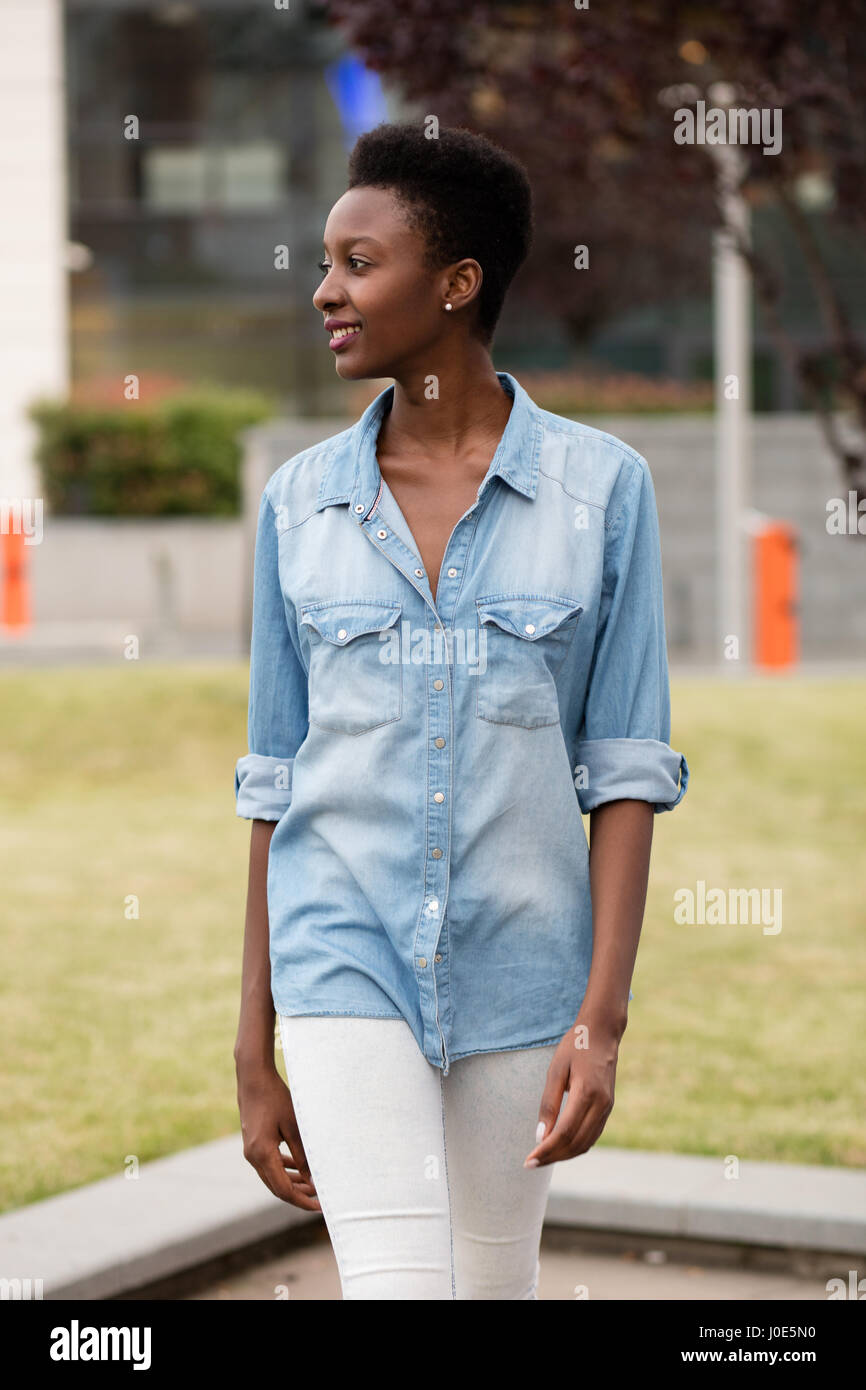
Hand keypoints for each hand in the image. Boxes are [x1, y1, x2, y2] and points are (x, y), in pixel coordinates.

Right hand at [237, 1061, 321, 1210]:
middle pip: (277, 1187)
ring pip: (273, 1176)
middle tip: (320, 1198)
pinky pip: (269, 1164)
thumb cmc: (275, 1098)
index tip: (319, 1205)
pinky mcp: (253, 1144)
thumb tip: (312, 1179)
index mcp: (262, 1154)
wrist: (253, 1078)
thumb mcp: (294, 1126)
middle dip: (299, 1194)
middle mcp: (253, 1157)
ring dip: (292, 1182)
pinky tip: (297, 1167)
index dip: (302, 1200)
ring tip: (313, 1185)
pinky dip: (283, 1169)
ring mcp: (251, 1151)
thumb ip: (302, 1154)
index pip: (283, 1189)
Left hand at [523, 1016, 619, 1167]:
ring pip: (586, 1144)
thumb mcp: (556, 1070)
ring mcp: (607, 1108)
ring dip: (564, 1155)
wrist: (602, 1032)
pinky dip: (575, 1146)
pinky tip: (559, 1146)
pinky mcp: (608, 1108)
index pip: (564, 1133)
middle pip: (576, 1143)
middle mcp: (601, 1105)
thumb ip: (548, 1104)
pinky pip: (592, 1136)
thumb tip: (540, 1136)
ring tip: (542, 1158)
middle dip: (552, 1157)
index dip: (546, 1150)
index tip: (528, 1160)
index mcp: (587, 1093)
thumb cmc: (575, 1047)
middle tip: (531, 1163)